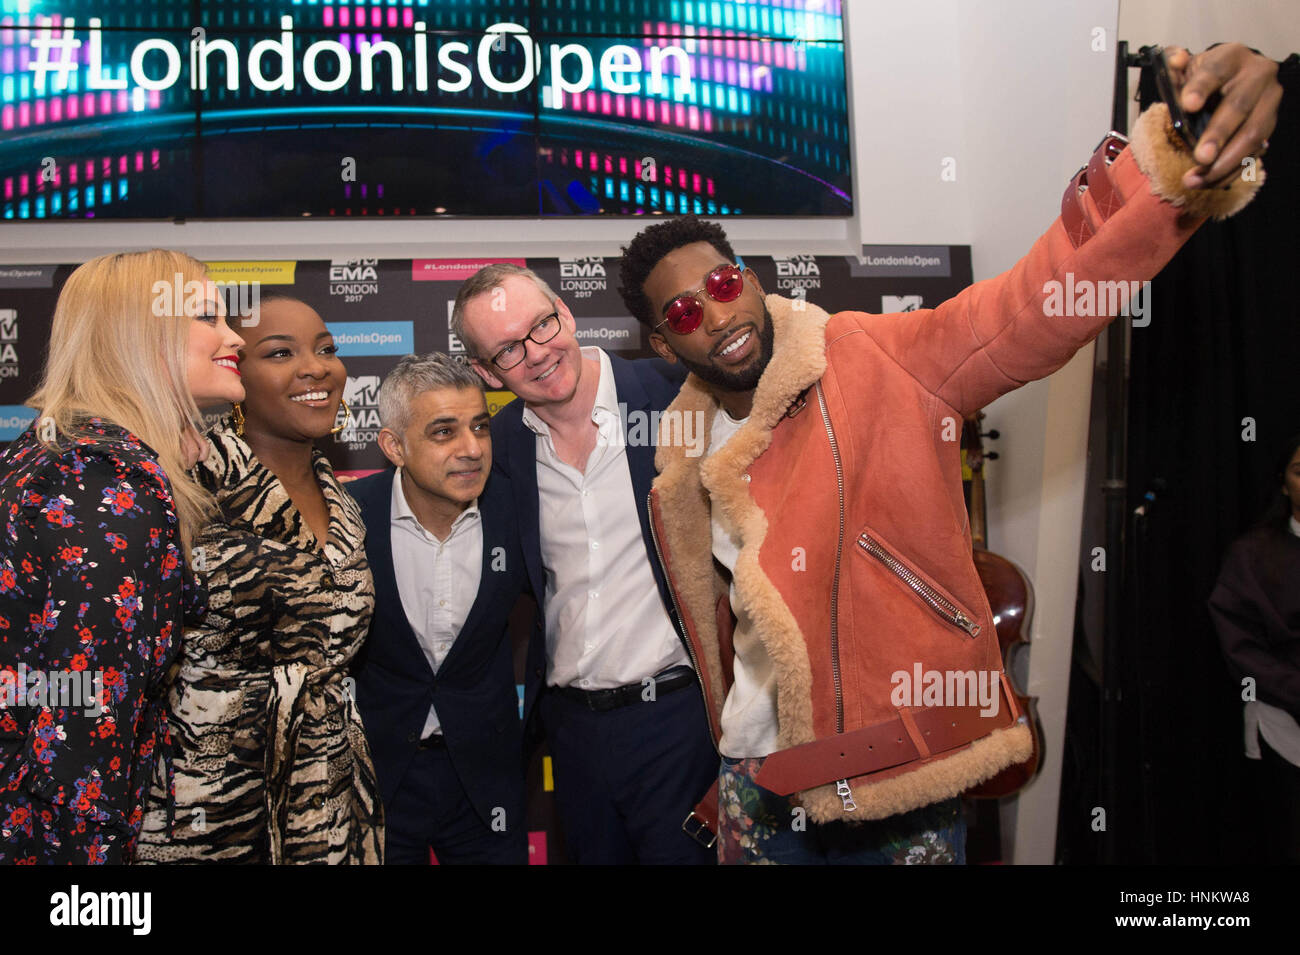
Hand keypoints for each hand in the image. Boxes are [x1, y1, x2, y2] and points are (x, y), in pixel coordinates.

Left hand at [1165, 44, 1280, 188]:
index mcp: (1233, 57)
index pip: (1216, 70)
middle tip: (1201, 157)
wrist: (1232, 81)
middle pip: (1239, 107)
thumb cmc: (1206, 77)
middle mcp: (1258, 76)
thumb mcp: (1188, 67)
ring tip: (1197, 179)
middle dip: (1219, 135)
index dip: (1201, 87)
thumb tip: (1174, 60)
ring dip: (1225, 162)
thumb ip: (1175, 65)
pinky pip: (1254, 153)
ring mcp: (1269, 102)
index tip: (1187, 106)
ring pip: (1253, 134)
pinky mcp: (1270, 126)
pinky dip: (1231, 171)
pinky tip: (1209, 182)